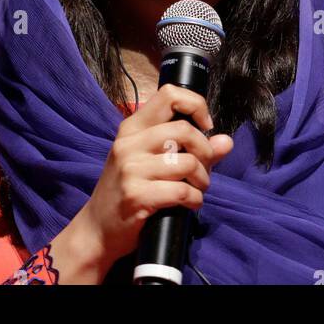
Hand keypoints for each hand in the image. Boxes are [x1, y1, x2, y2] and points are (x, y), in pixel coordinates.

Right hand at [80, 82, 233, 270]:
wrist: (97, 229)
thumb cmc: (127, 191)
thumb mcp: (150, 162)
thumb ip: (190, 149)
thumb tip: (226, 141)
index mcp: (132, 127)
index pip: (169, 95)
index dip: (195, 105)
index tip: (205, 125)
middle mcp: (129, 143)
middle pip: (184, 130)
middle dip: (205, 151)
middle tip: (204, 168)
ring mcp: (131, 169)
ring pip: (187, 162)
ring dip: (203, 179)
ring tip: (198, 188)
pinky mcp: (136, 196)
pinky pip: (181, 191)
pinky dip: (195, 199)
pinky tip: (191, 204)